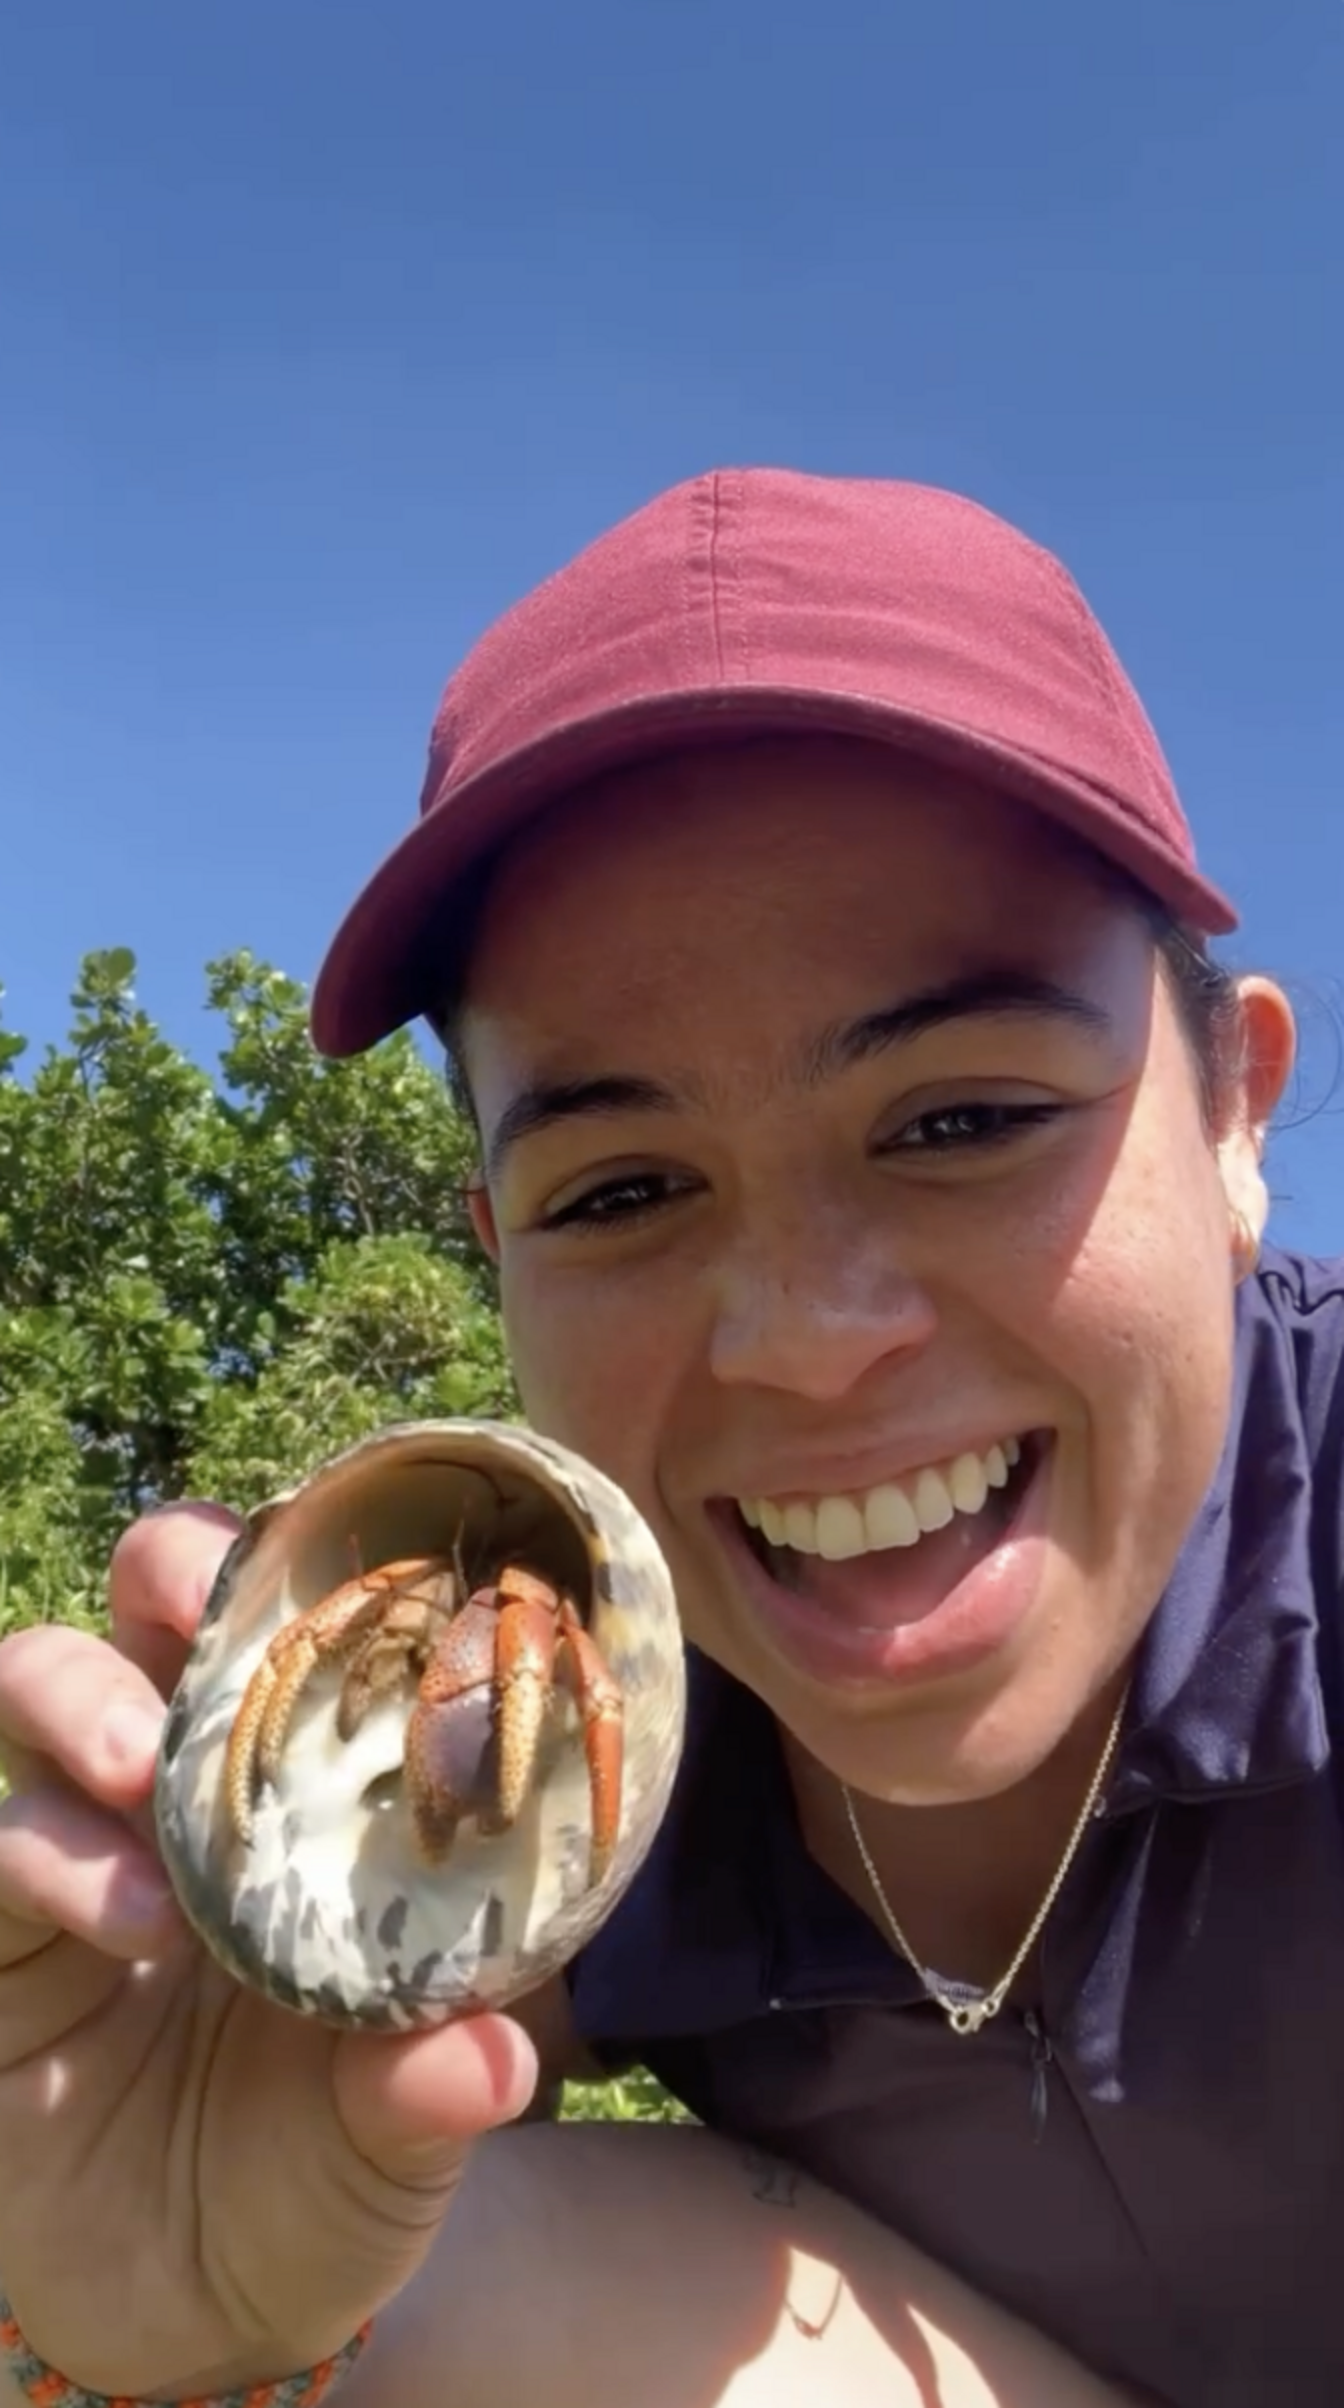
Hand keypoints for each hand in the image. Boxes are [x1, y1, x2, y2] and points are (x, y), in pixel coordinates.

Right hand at [0, 1504, 537, 2401]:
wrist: (192, 2317)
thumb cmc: (318, 2174)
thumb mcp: (397, 2141)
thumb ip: (434, 2089)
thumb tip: (488, 2058)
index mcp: (314, 1788)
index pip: (308, 1619)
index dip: (322, 1560)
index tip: (365, 1547)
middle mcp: (191, 1783)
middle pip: (155, 1599)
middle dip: (175, 1567)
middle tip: (200, 1609)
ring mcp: (82, 1843)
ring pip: (42, 1682)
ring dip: (86, 1700)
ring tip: (139, 1774)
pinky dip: (48, 1855)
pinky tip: (126, 1921)